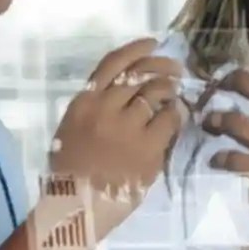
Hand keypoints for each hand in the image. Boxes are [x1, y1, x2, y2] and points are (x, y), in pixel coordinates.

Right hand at [46, 37, 183, 220]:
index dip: (136, 49)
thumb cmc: (72, 172)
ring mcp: (127, 126)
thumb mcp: (74, 129)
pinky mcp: (147, 146)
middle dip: (162, 67)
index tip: (153, 43)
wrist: (77, 207)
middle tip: (176, 71)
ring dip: (170, 91)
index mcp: (84, 102)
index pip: (113, 63)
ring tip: (176, 95)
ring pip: (157, 93)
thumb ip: (97, 107)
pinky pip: (170, 119)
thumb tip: (128, 90)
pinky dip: (176, 114)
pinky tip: (177, 117)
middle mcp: (105, 107)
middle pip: (141, 74)